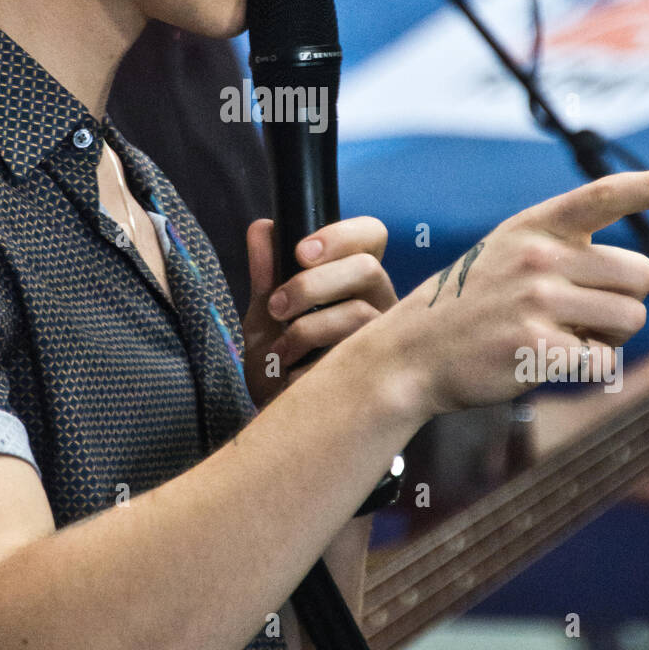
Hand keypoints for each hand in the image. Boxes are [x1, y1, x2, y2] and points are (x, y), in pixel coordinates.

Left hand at [241, 216, 397, 408]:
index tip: (300, 252)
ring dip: (308, 329)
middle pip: (368, 269)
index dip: (342, 234)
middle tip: (277, 306)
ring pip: (360, 314)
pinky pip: (352, 360)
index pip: (371, 235)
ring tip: (279, 353)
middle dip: (313, 284)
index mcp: (355, 279)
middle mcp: (379, 303)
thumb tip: (262, 228)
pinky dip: (310, 367)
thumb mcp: (264, 315)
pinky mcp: (381, 377)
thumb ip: (265, 273)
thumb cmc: (281, 361)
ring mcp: (386, 340)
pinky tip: (292, 378)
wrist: (282, 421)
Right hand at [381, 167, 648, 417]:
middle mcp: (539, 256)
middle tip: (579, 312)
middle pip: (641, 275)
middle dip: (624, 299)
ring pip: (632, 319)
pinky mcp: (538, 348)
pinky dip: (587, 366)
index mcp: (535, 226)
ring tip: (561, 335)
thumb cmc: (471, 305)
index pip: (605, 195)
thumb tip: (642, 275)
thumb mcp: (508, 253)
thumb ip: (564, 247)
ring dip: (610, 336)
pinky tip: (546, 359)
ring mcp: (538, 301)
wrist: (411, 353)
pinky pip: (606, 360)